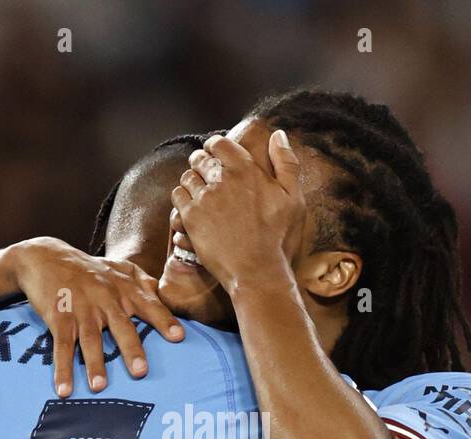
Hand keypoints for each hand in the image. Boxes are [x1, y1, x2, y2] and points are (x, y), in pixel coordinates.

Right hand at [9, 237, 182, 395]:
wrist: (46, 257)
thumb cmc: (89, 269)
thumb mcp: (119, 268)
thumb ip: (143, 282)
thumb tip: (165, 294)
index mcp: (124, 290)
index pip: (148, 305)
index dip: (163, 320)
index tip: (178, 336)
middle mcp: (105, 299)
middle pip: (120, 326)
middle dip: (131, 348)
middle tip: (140, 371)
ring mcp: (81, 309)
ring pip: (90, 339)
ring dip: (94, 364)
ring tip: (99, 387)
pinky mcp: (58, 317)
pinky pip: (61, 346)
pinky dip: (62, 369)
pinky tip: (63, 389)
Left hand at [170, 130, 305, 289]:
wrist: (258, 272)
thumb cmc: (279, 238)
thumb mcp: (293, 198)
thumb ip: (286, 162)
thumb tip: (278, 134)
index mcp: (246, 169)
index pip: (219, 143)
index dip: (214, 147)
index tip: (215, 154)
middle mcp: (222, 179)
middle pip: (199, 159)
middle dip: (200, 163)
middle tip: (205, 175)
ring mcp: (204, 198)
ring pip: (186, 177)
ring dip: (191, 182)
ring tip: (199, 194)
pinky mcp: (191, 218)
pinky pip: (177, 197)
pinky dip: (181, 200)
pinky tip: (190, 209)